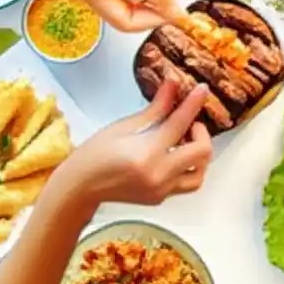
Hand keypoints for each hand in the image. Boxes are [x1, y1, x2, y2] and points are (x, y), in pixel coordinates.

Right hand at [58, 79, 212, 205]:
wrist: (81, 186)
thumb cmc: (95, 154)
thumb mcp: (124, 126)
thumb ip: (156, 108)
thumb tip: (172, 84)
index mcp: (147, 152)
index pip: (180, 122)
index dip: (193, 103)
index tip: (202, 90)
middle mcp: (159, 174)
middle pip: (202, 152)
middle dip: (201, 133)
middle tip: (187, 123)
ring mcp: (162, 189)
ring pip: (200, 173)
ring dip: (199, 155)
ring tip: (184, 142)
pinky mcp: (161, 198)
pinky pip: (187, 183)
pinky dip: (188, 168)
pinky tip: (175, 157)